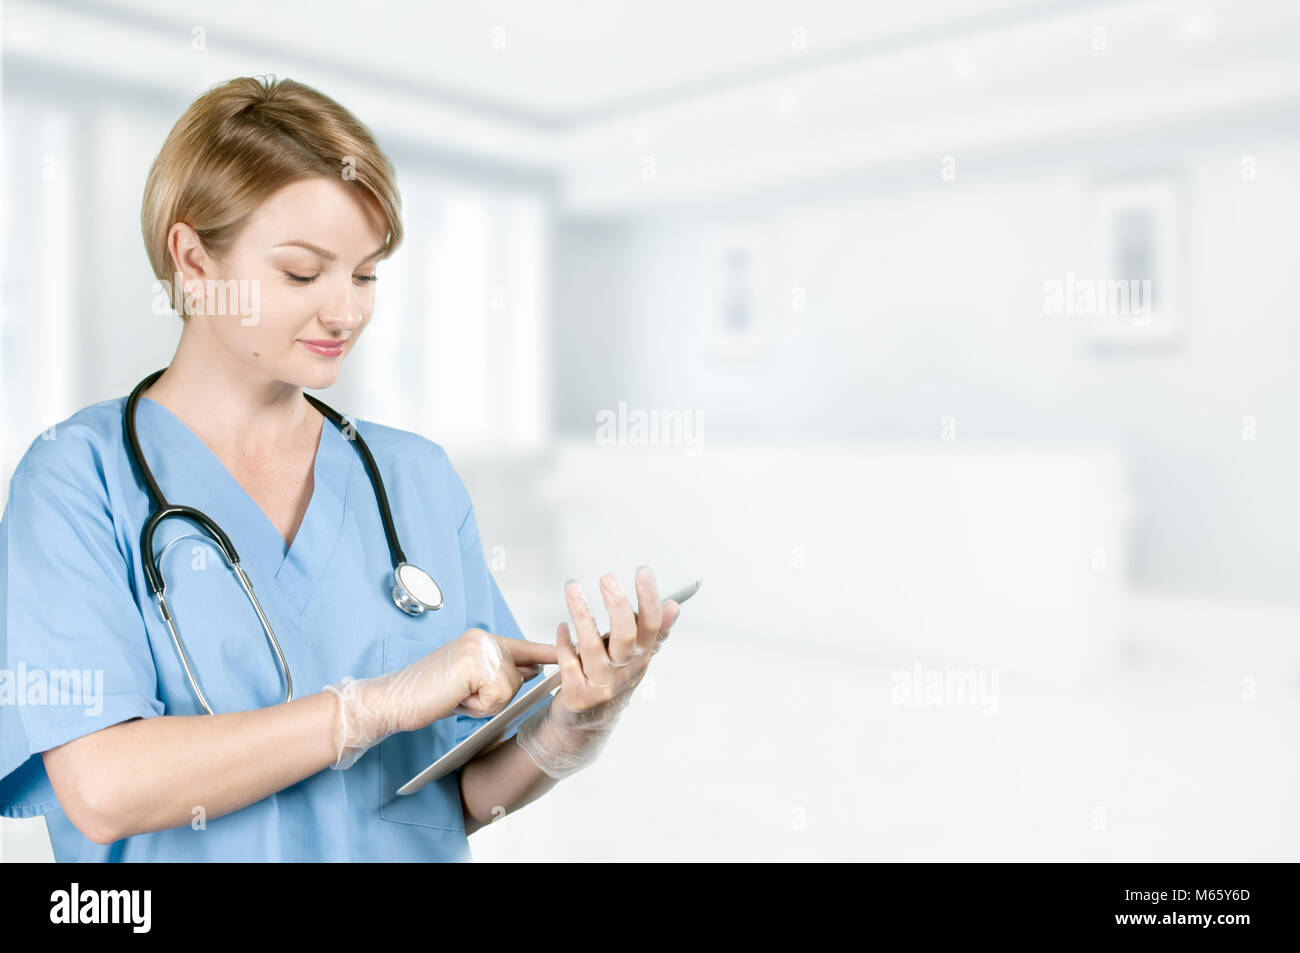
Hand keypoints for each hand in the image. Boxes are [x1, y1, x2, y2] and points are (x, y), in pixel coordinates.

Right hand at [324, 629, 555, 769]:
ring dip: (485, 704)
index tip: (574, 649)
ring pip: (509, 689)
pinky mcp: (476, 663)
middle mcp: (484, 639)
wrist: (395, 698)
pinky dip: (477, 707)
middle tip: (462, 696)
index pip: (523, 646)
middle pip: (518, 678)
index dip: (549, 651)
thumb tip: (532, 669)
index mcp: (483, 640)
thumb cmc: (430, 695)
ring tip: (457, 696)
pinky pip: (497, 697)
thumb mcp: (470, 682)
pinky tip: (456, 698)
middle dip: (495, 698)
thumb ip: (498, 673)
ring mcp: (480, 648)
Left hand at [515, 566, 682, 779]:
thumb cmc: (611, 681)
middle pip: (625, 635)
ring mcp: (601, 685)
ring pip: (592, 647)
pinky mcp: (577, 695)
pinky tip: (561, 628)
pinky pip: (567, 663)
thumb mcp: (636, 657)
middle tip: (607, 578)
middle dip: (616, 604)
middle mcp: (624, 671)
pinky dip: (563, 642)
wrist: (587, 722)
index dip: (649, 599)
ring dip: (581, 614)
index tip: (643, 573)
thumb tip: (674, 605)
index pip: (652, 626)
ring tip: (573, 589)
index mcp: (640, 657)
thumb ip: (654, 630)